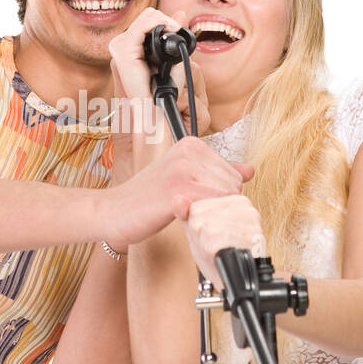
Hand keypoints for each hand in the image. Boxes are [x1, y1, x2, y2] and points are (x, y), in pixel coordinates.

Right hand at [105, 138, 252, 248]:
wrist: (113, 211)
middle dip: (216, 204)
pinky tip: (179, 215)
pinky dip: (202, 219)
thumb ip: (218, 173)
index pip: (233, 174)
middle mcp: (190, 151)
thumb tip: (249, 170)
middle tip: (187, 207)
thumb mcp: (186, 179)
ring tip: (182, 211)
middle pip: (233, 186)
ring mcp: (184, 168)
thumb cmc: (147, 199)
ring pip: (225, 198)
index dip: (218, 194)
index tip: (194, 198)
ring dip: (208, 213)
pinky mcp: (178, 189)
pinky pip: (212, 207)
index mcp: (192, 144)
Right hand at [108, 7, 183, 100]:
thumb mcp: (170, 57)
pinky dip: (159, 23)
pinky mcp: (123, 52)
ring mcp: (119, 47)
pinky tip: (172, 30)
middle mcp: (120, 44)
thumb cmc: (162, 89)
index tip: (178, 28)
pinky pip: (143, 24)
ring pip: (147, 16)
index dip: (164, 20)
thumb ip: (172, 34)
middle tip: (177, 33)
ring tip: (175, 34)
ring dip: (165, 22)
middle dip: (165, 21)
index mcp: (129, 46)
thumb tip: (181, 12)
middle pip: (147, 16)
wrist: (154, 110)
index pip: (147, 19)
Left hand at [176, 194, 265, 284]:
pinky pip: (210, 241)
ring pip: (202, 227)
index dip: (198, 226)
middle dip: (201, 234)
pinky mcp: (243, 238)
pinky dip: (210, 253)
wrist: (235, 283)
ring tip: (220, 250)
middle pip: (199, 214)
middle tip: (216, 245)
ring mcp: (245, 223)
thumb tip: (176, 199)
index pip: (198, 204)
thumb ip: (187, 213)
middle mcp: (245, 209)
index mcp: (237, 201)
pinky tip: (221, 256)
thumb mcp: (200, 231)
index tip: (213, 236)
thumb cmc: (219, 258)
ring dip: (205, 244)